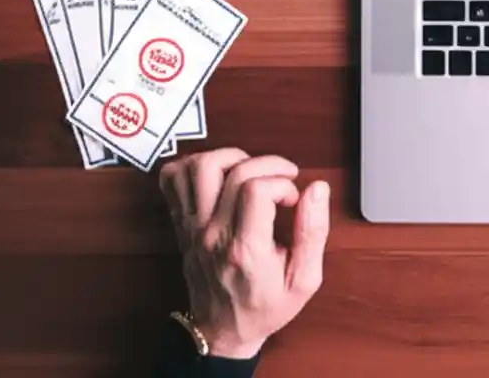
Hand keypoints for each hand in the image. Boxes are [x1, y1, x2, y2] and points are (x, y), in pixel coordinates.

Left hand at [159, 148, 329, 357]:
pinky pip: (172, 181)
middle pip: (233, 171)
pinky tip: (218, 176)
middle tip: (283, 178)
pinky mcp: (181, 225)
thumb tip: (316, 189)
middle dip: (267, 163)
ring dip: (228, 157)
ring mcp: (192, 228)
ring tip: (249, 170)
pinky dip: (191, 166)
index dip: (283, 182)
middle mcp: (214, 234)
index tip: (293, 198)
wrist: (223, 331)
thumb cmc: (265, 307)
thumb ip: (314, 232)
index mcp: (246, 249)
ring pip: (198, 167)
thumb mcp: (305, 280)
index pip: (257, 189)